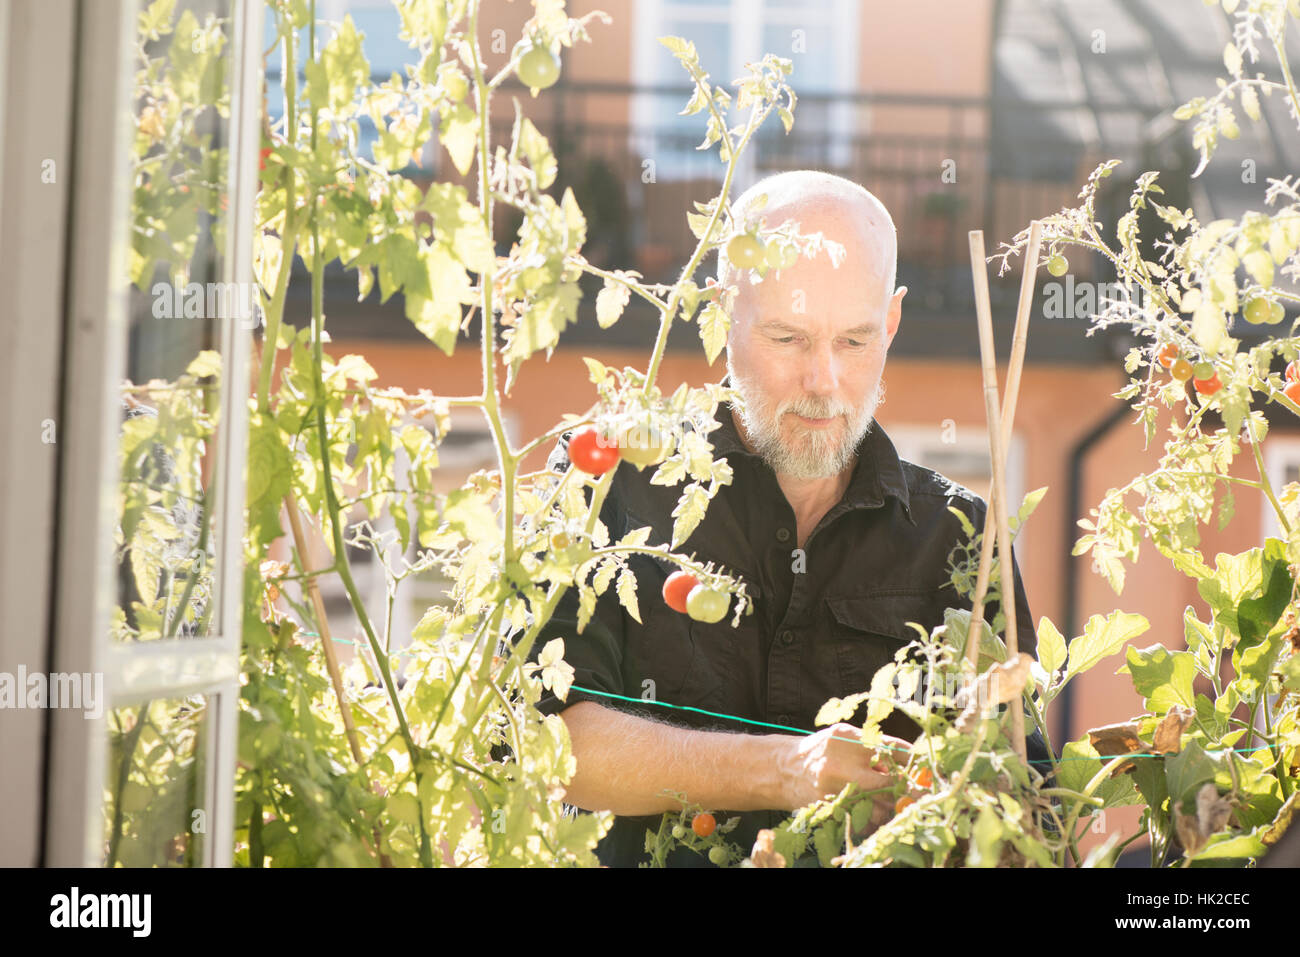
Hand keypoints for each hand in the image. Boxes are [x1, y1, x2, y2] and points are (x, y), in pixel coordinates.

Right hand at [774, 723, 911, 821]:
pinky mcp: (831, 809)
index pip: (893, 750)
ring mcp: (836, 789)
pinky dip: (874, 820)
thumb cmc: (820, 750)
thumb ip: (873, 747)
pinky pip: (863, 821)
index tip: (923, 768)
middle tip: (922, 794)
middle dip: (909, 790)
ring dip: (891, 807)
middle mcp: (843, 763)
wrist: (782, 769)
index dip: (914, 761)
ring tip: (895, 803)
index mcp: (849, 739)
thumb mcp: (845, 738)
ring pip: (880, 806)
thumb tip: (909, 763)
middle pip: (891, 782)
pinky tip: (875, 813)